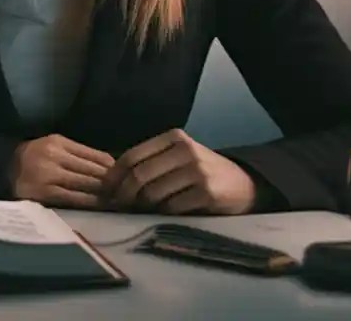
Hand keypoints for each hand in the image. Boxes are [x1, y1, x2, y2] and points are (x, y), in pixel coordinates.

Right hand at [8, 134, 114, 208]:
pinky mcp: (45, 193)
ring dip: (104, 193)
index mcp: (58, 142)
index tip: (124, 177)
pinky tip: (100, 205)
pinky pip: (74, 198)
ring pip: (86, 184)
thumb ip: (79, 154)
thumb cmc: (33, 158)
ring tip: (116, 199)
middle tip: (126, 191)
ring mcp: (49, 175)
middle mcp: (54, 156)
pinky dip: (90, 202)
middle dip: (111, 182)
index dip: (113, 168)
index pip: (96, 155)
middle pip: (93, 171)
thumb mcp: (53, 147)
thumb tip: (112, 166)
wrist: (0, 169)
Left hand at [102, 129, 256, 214]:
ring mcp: (198, 171)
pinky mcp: (208, 193)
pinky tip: (166, 213)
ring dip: (143, 206)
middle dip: (124, 194)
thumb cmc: (200, 172)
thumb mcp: (176, 157)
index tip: (105, 191)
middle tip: (119, 206)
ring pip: (154, 193)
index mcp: (173, 137)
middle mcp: (186, 150)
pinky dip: (163, 213)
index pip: (132, 156)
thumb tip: (112, 184)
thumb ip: (149, 163)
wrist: (244, 184)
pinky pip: (172, 207)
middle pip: (139, 175)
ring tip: (143, 209)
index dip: (114, 176)